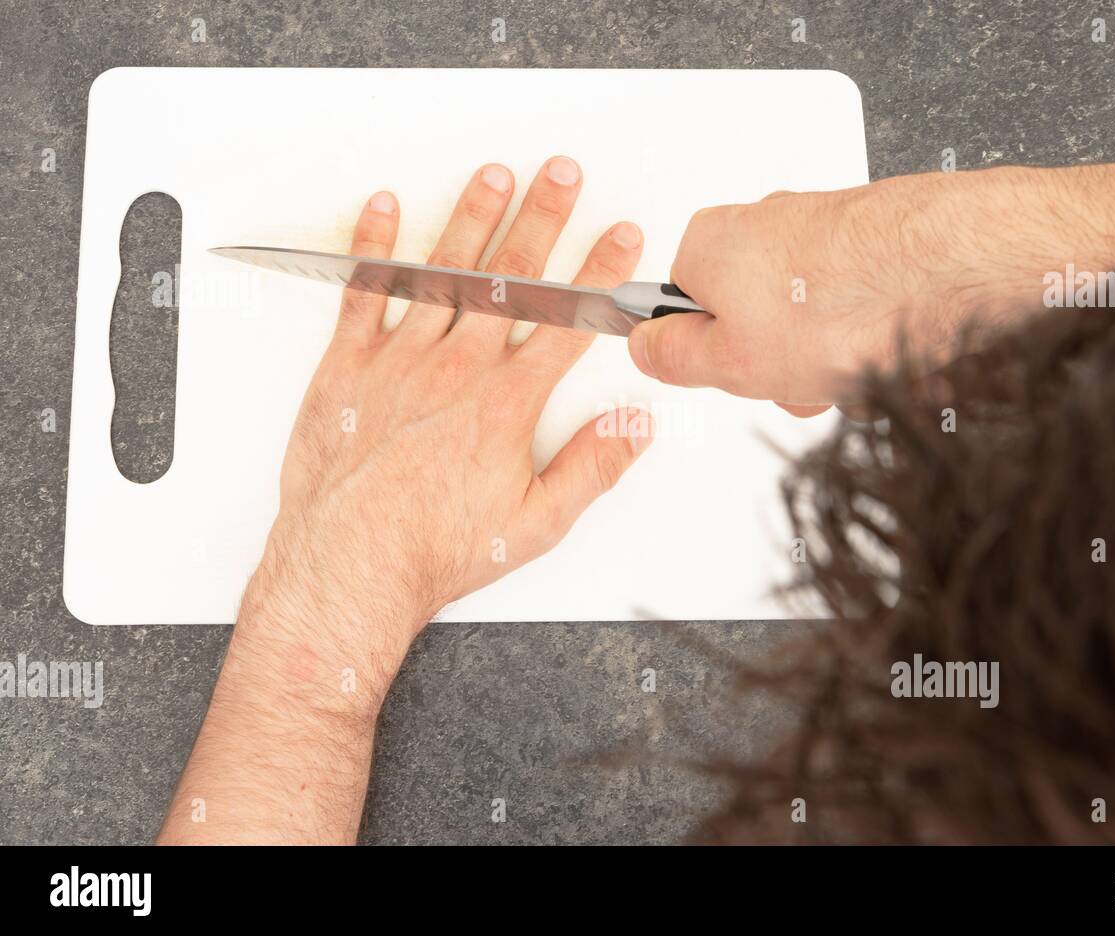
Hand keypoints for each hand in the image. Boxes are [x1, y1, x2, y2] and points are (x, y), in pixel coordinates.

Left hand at [247, 157, 652, 696]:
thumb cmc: (438, 548)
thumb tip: (634, 424)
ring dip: (473, 220)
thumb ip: (591, 467)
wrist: (350, 565)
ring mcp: (399, 361)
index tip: (620, 235)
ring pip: (444, 274)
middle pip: (511, 281)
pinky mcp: (347, 367)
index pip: (566, 323)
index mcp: (506, 404)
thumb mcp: (537, 523)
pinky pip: (362, 293)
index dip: (598, 273)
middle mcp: (456, 370)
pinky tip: (385, 211)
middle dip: (542, 220)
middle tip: (562, 174)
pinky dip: (373, 248)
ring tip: (494, 175)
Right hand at [627, 140, 1114, 413]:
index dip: (713, 358)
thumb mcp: (731, 360)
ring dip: (832, 362)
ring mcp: (827, 235)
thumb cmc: (845, 303)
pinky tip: (895, 351)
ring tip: (860, 366)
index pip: (684, 312)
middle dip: (782, 366)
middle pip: (753, 323)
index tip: (739, 376)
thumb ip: (674, 356)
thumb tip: (647, 348)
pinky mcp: (881, 247)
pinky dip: (875, 340)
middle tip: (806, 378)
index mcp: (711, 244)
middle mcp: (766, 227)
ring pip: (811, 326)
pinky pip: (862, 313)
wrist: (953, 270)